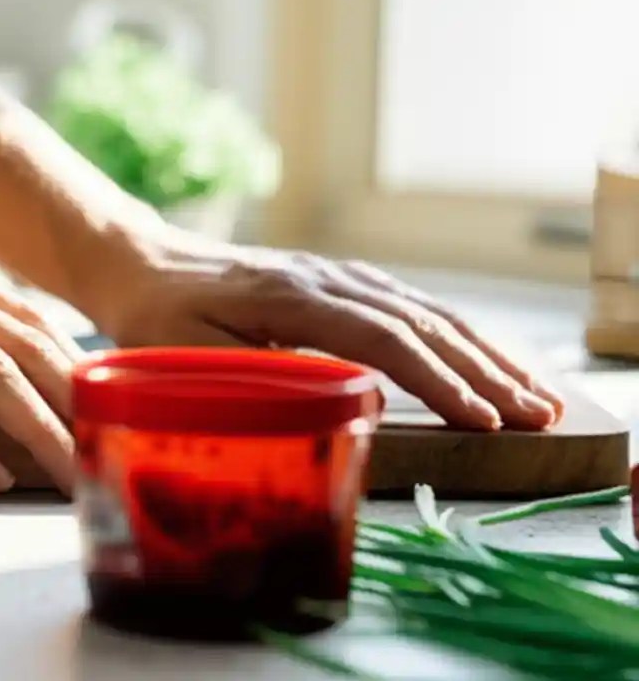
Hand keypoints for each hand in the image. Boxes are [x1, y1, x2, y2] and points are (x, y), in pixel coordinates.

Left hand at [85, 227, 563, 430]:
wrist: (139, 261)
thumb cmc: (153, 319)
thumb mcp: (185, 356)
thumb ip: (254, 376)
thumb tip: (335, 403)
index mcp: (288, 297)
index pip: (380, 338)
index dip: (434, 379)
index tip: (482, 418)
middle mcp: (324, 278)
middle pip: (421, 321)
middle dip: (485, 371)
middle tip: (540, 414)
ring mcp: (334, 274)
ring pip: (426, 309)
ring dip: (483, 352)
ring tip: (536, 393)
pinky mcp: (335, 280)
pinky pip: (408, 305)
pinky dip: (454, 334)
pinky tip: (483, 358)